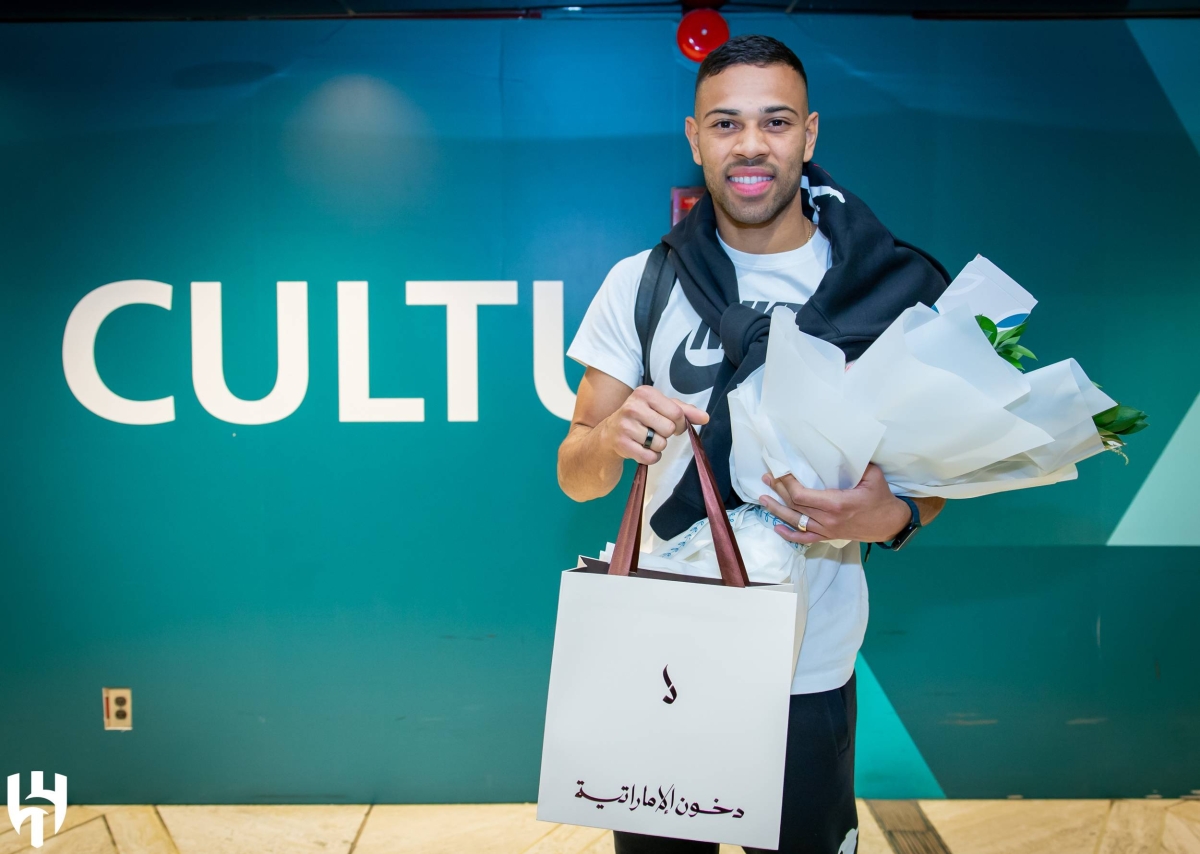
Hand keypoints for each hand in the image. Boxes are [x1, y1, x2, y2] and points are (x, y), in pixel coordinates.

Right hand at [600, 386, 708, 464]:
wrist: (608, 435)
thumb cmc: (639, 419)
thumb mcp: (660, 409)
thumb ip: (684, 411)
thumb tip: (705, 418)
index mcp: (645, 393)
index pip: (677, 413)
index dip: (679, 423)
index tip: (670, 424)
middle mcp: (633, 406)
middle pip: (669, 429)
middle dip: (666, 435)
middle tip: (654, 432)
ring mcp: (625, 425)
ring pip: (660, 444)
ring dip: (657, 447)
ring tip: (645, 439)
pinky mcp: (621, 444)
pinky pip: (650, 457)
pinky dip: (650, 458)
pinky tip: (641, 449)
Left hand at [758, 464, 910, 545]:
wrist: (890, 523)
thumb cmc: (881, 497)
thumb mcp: (872, 476)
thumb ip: (856, 463)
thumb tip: (840, 446)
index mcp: (836, 504)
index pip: (801, 495)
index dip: (787, 484)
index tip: (780, 471)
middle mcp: (828, 520)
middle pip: (794, 506)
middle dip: (778, 490)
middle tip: (767, 477)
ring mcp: (827, 530)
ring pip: (796, 521)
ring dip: (777, 509)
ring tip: (763, 498)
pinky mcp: (828, 536)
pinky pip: (805, 539)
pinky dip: (789, 535)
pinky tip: (777, 528)